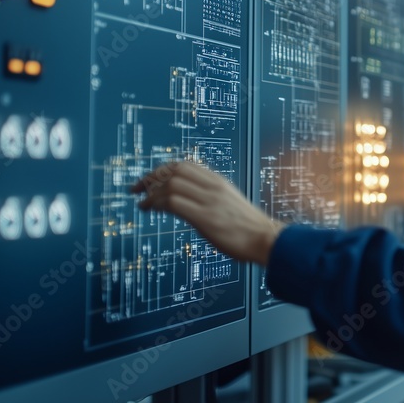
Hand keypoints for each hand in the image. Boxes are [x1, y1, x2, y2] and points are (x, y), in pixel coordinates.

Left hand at [131, 161, 282, 265]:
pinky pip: (173, 202)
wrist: (266, 240)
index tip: (150, 179)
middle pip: (173, 170)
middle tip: (137, 189)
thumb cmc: (250, 228)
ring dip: (151, 193)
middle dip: (151, 177)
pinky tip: (152, 211)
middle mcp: (213, 186)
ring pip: (170, 184)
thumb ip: (212, 198)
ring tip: (143, 204)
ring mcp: (209, 200)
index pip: (184, 165)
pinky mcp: (205, 217)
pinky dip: (157, 204)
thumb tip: (192, 202)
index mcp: (218, 182)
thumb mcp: (230, 204)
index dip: (162, 169)